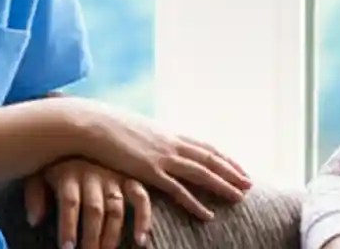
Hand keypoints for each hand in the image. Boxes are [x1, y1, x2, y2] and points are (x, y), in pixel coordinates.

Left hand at [25, 158, 150, 248]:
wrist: (77, 130)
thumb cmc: (54, 160)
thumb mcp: (37, 172)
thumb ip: (34, 194)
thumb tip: (34, 221)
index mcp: (69, 172)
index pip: (70, 202)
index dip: (68, 227)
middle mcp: (93, 173)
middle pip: (94, 209)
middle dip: (91, 238)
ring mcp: (114, 175)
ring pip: (115, 208)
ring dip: (112, 235)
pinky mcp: (130, 177)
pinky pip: (140, 198)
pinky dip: (143, 219)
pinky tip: (140, 241)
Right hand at [76, 103, 252, 221]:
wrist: (89, 123)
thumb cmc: (105, 126)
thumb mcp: (133, 129)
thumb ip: (147, 138)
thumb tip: (150, 142)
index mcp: (167, 133)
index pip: (204, 146)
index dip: (223, 158)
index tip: (238, 167)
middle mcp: (170, 143)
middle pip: (210, 158)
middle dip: (232, 171)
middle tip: (250, 184)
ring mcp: (162, 157)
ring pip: (202, 173)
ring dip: (223, 185)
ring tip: (240, 197)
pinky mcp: (150, 171)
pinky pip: (178, 191)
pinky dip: (196, 203)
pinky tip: (207, 214)